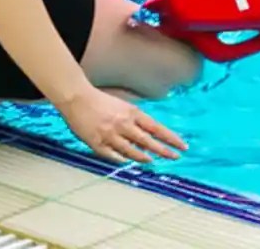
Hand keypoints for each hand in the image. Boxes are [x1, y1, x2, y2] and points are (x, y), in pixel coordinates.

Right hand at [58, 87, 187, 163]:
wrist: (77, 98)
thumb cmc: (101, 100)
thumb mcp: (124, 106)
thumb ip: (136, 120)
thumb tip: (150, 135)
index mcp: (132, 113)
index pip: (157, 128)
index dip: (171, 138)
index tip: (183, 146)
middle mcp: (124, 125)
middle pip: (148, 141)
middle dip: (163, 151)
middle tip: (174, 157)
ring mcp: (110, 135)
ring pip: (132, 152)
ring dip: (144, 158)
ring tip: (151, 161)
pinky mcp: (97, 143)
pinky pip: (113, 156)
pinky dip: (121, 159)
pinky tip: (128, 161)